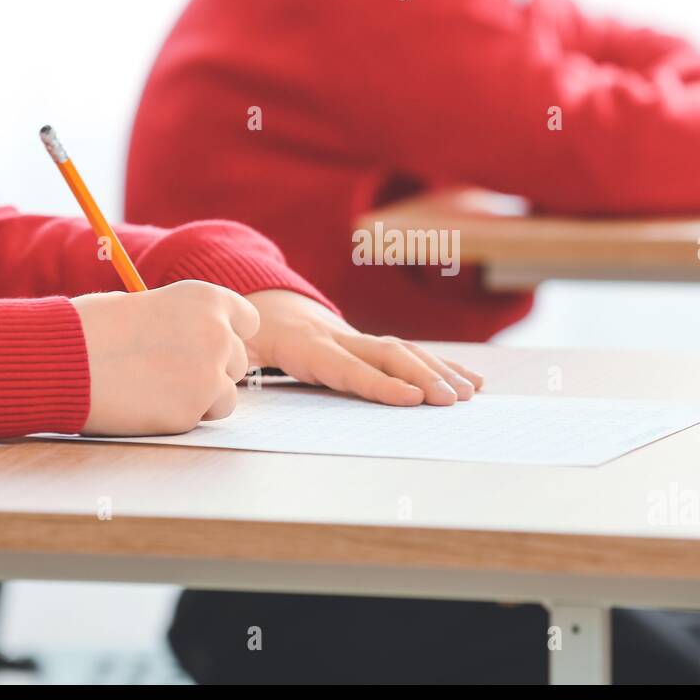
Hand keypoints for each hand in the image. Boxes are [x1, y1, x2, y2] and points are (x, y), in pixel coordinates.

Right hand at [72, 279, 258, 434]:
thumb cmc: (90, 329)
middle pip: (237, 361)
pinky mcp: (192, 411)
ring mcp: (209, 374)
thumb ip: (178, 320)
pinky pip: (199, 419)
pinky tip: (146, 405)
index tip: (205, 345)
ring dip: (201, 398)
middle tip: (169, 373)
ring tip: (156, 390)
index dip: (225, 335)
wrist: (62, 361)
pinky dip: (179, 418)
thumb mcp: (144, 305)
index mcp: (207, 298)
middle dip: (211, 370)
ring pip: (226, 396)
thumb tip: (191, 338)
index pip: (247, 322)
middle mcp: (218, 333)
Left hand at [243, 289, 483, 405]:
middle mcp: (337, 338)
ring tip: (470, 393)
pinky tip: (469, 380)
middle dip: (422, 376)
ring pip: (403, 350)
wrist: (261, 299)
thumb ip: (231, 363)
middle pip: (386, 355)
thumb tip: (229, 379)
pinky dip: (441, 365)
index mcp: (304, 345)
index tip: (411, 398)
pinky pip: (408, 352)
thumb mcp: (230, 345)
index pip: (346, 367)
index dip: (378, 383)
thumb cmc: (246, 333)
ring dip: (439, 371)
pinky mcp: (368, 343)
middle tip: (452, 400)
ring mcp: (356, 338)